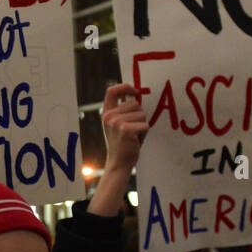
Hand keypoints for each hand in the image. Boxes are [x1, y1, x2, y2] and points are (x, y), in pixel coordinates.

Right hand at [87, 83, 147, 216]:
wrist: (119, 164)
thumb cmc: (123, 143)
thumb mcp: (118, 124)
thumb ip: (123, 110)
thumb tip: (135, 94)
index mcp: (106, 113)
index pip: (112, 90)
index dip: (125, 87)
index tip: (135, 92)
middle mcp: (109, 116)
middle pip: (135, 104)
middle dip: (139, 116)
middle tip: (132, 131)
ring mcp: (116, 122)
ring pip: (142, 114)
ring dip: (142, 125)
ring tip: (133, 137)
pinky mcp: (126, 130)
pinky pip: (145, 125)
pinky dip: (144, 133)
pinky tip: (136, 141)